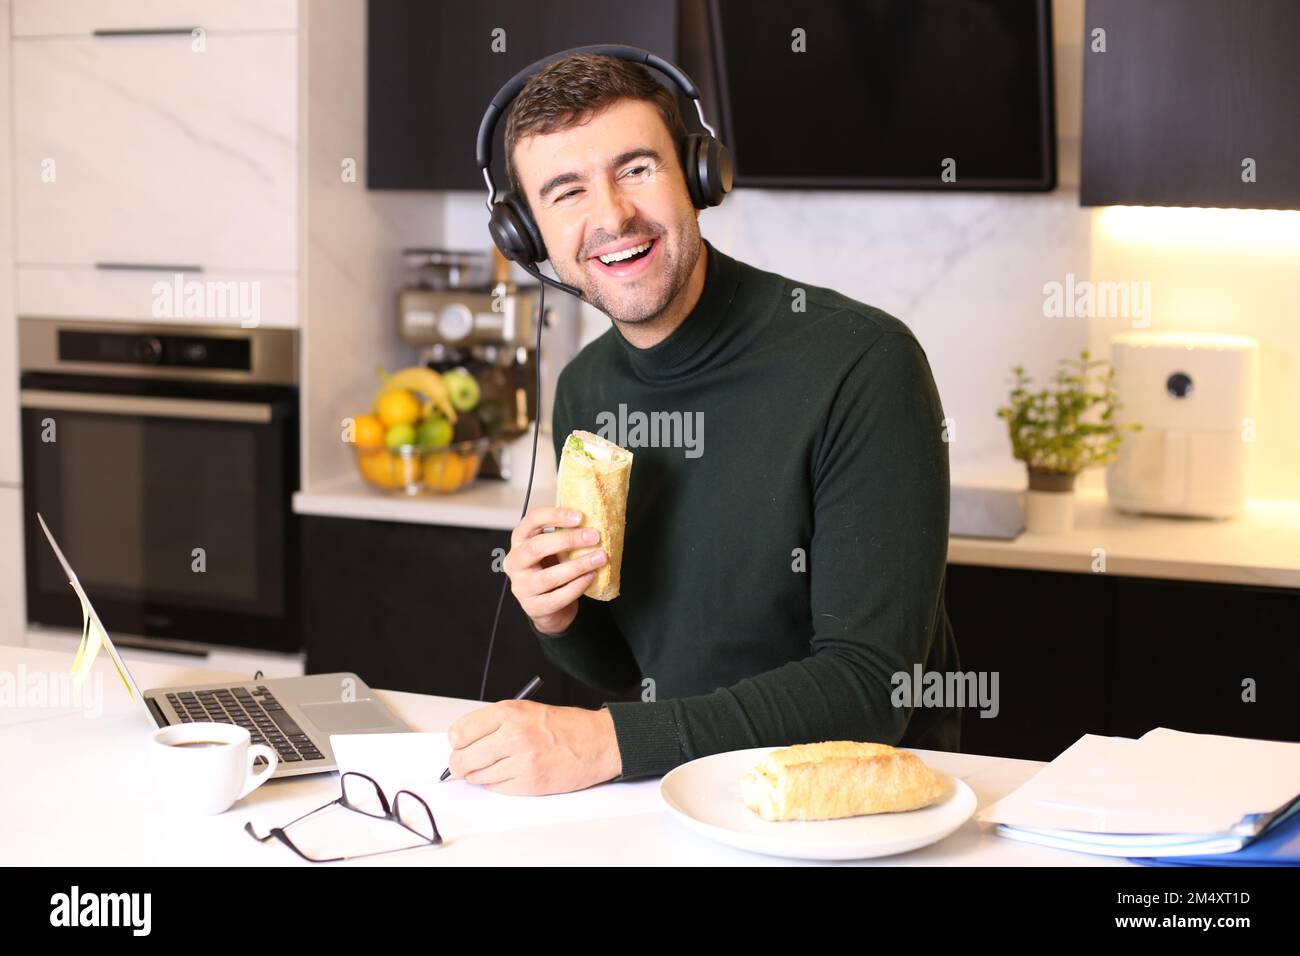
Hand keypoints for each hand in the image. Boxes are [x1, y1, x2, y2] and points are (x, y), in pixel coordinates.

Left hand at [445, 700, 621, 794]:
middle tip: (464, 763)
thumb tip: (462, 742)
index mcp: (510, 712)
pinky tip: (510, 772)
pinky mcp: (529, 784)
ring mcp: (522, 762)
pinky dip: (496, 784)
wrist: (597, 742)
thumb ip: (493, 723)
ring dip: (479, 774)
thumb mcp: (525, 710)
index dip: (456, 741)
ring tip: (495, 764)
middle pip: (462, 759)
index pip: (460, 732)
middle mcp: (514, 736)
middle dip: (459, 764)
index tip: (460, 744)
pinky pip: (495, 788)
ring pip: (477, 776)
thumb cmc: (563, 726)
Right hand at [504, 507, 606, 634]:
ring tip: (600, 558)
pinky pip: (557, 597)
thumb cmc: (551, 569)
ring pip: (549, 576)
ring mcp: (521, 587)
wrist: (549, 606)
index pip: (531, 521)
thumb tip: (592, 519)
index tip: (579, 516)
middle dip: (568, 540)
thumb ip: (564, 535)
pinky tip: (591, 577)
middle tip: (594, 537)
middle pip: (537, 547)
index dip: (554, 515)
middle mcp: (514, 562)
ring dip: (578, 566)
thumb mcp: (553, 549)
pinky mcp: (533, 607)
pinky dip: (577, 586)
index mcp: (519, 541)